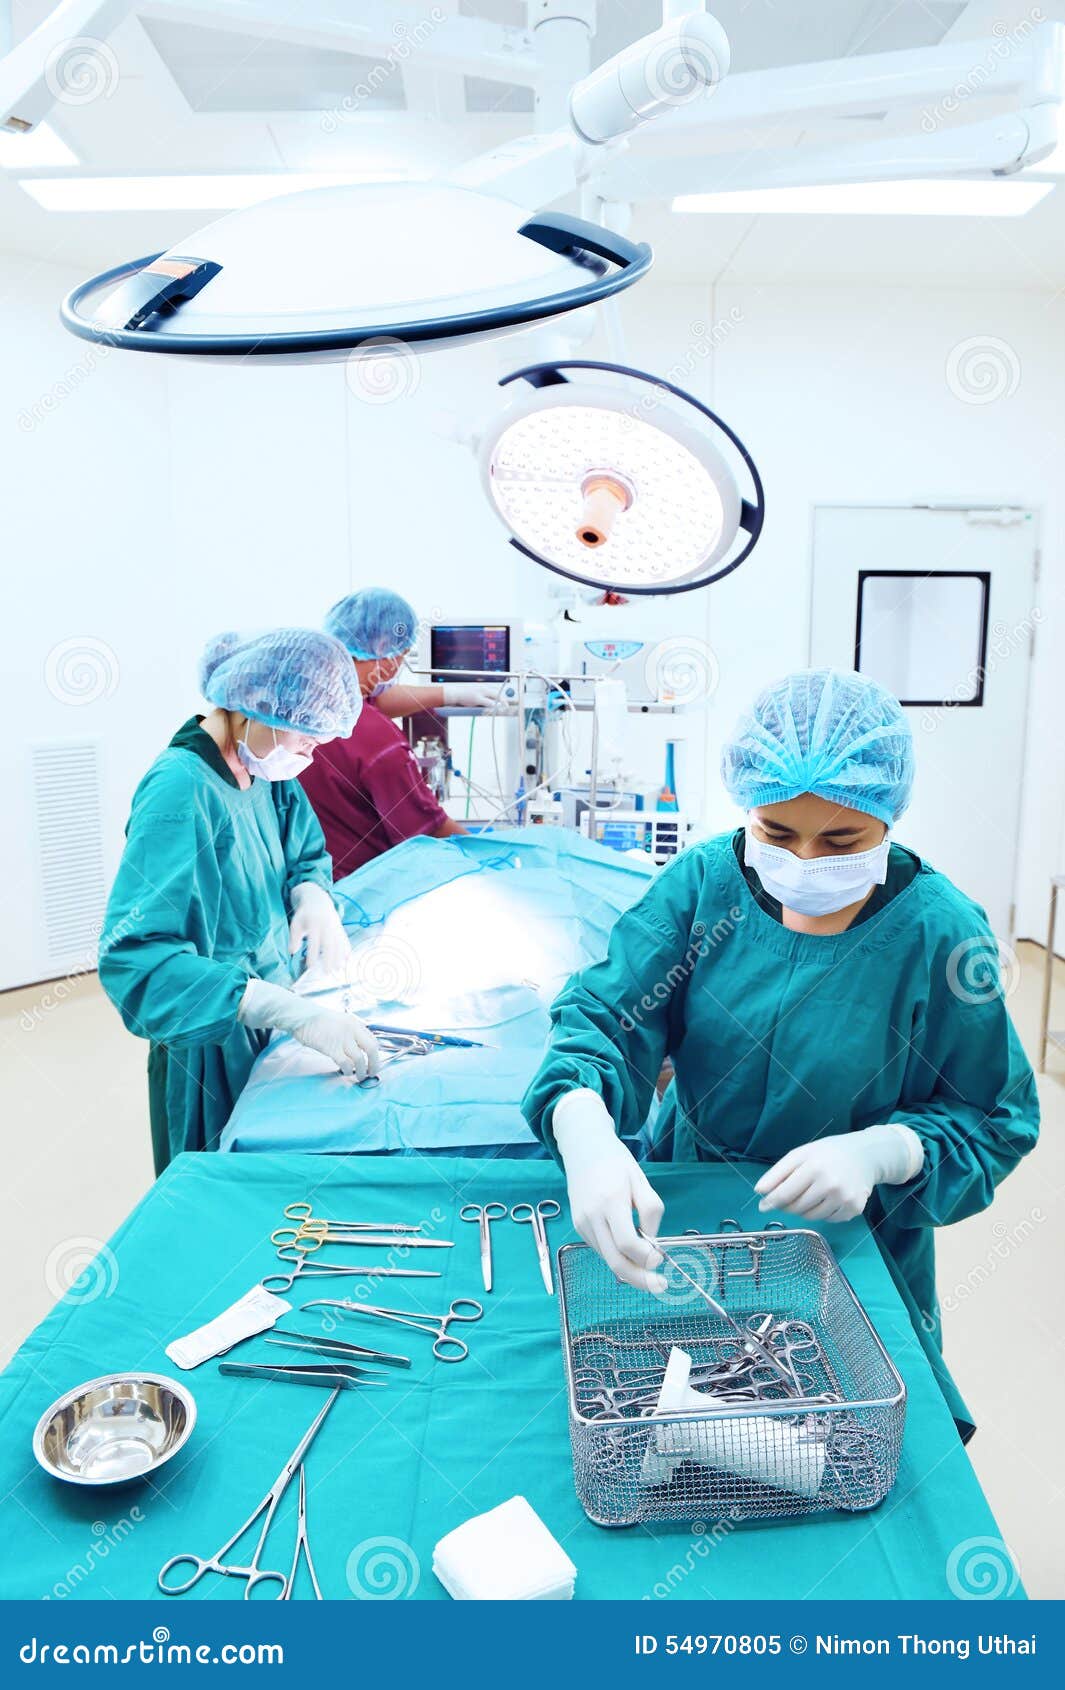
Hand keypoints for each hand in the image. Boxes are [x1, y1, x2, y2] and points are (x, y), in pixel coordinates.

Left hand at [289, 882, 349, 976]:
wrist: (318, 900)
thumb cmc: (304, 915)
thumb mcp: (296, 923)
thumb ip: (294, 937)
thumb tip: (291, 952)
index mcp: (313, 923)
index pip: (313, 941)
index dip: (312, 954)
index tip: (310, 966)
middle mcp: (326, 925)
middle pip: (329, 944)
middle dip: (329, 959)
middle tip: (327, 973)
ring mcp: (335, 926)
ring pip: (338, 943)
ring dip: (340, 956)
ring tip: (339, 969)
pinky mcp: (340, 927)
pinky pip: (345, 939)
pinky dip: (347, 949)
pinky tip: (347, 959)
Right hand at [290, 1008, 379, 1080]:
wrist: (301, 1016)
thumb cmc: (316, 1020)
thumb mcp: (339, 1021)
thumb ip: (349, 1032)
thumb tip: (356, 1047)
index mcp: (354, 1023)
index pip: (372, 1039)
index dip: (375, 1053)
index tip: (374, 1061)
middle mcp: (352, 1030)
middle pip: (371, 1048)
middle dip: (374, 1063)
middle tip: (372, 1072)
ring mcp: (342, 1039)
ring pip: (360, 1059)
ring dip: (362, 1071)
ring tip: (360, 1076)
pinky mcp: (331, 1048)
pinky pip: (346, 1063)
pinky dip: (348, 1070)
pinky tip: (346, 1072)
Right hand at [441, 683, 513, 712]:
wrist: (455, 694)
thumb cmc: (464, 696)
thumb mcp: (475, 696)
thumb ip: (483, 699)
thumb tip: (491, 705)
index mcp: (484, 688)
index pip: (496, 692)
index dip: (503, 698)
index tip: (506, 703)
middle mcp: (484, 689)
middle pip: (498, 694)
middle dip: (504, 701)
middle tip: (508, 707)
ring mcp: (481, 693)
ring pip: (494, 699)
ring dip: (500, 705)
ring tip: (504, 710)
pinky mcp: (477, 699)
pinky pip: (488, 703)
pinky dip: (493, 706)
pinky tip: (495, 709)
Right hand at [553, 1089, 665, 1292]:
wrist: (582, 1148)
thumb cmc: (615, 1162)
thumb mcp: (641, 1180)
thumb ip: (650, 1211)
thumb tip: (652, 1242)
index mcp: (610, 1202)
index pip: (627, 1243)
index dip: (646, 1258)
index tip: (661, 1259)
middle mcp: (592, 1216)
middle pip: (614, 1261)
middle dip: (639, 1279)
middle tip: (659, 1286)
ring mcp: (582, 1223)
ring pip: (607, 1258)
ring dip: (629, 1269)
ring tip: (649, 1269)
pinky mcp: (579, 1226)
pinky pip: (601, 1249)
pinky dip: (618, 1256)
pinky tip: (630, 1252)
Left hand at [755, 1124, 923, 1222]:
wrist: (865, 1155)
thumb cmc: (827, 1153)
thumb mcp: (801, 1154)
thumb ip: (778, 1172)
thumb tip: (759, 1191)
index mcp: (814, 1167)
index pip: (785, 1194)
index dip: (771, 1202)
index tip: (763, 1205)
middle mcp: (831, 1185)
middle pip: (796, 1208)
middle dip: (788, 1204)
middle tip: (790, 1194)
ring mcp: (844, 1199)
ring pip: (811, 1216)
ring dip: (804, 1209)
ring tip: (811, 1192)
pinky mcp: (854, 1209)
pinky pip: (828, 1219)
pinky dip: (822, 1212)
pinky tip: (827, 1197)